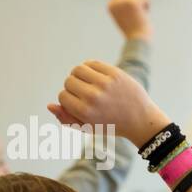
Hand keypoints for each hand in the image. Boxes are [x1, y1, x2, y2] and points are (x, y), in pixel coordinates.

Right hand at [47, 60, 168, 146]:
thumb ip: (67, 119)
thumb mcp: (89, 128)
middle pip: (68, 82)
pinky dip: (89, 68)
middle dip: (73, 88)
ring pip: (78, 70)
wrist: (141, 120)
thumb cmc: (112, 125)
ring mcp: (105, 84)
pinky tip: (95, 76)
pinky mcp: (115, 73)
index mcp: (86, 112)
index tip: (79, 104)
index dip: (68, 100)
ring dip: (79, 75)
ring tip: (88, 83)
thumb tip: (49, 105)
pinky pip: (91, 63)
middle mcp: (94, 97)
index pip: (62, 96)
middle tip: (85, 94)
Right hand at [107, 0, 151, 40]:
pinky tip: (145, 13)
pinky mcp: (132, 2)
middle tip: (139, 12)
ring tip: (142, 14)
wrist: (137, 40)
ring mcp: (123, 2)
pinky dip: (148, 4)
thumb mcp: (126, 17)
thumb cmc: (134, 32)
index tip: (134, 8)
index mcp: (110, 6)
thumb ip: (125, 5)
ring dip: (143, 3)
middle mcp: (115, 3)